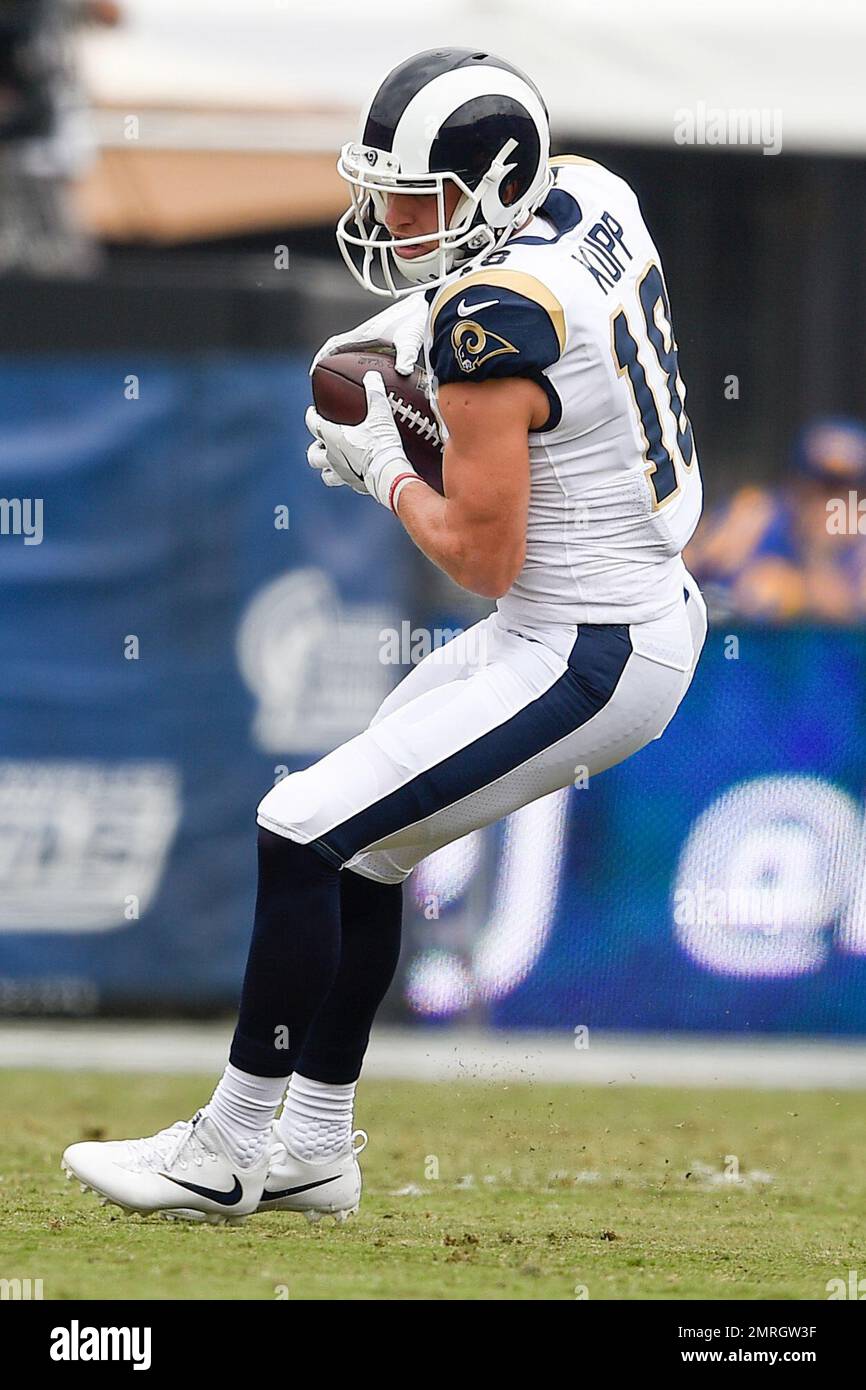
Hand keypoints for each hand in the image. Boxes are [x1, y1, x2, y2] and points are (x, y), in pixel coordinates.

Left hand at [305, 372, 422, 511]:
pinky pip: (345, 483)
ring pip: (324, 474)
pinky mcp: (355, 485)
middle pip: (313, 455)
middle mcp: (333, 457)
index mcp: (333, 437)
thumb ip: (375, 393)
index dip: (310, 416)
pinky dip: (346, 477)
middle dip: (315, 448)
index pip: (312, 424)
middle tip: (321, 442)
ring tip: (333, 461)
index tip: (312, 411)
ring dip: (325, 467)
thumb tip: (371, 376)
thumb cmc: (381, 444)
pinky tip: (354, 473)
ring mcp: (342, 474)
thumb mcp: (380, 414)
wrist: (390, 474)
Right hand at [310, 294, 426, 377]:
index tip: (314, 370)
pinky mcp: (380, 339)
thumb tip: (403, 372)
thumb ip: (406, 356)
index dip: (322, 357)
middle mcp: (364, 334)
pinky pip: (361, 351)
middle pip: (338, 348)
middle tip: (322, 379)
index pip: (335, 345)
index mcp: (364, 334)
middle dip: (327, 362)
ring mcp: (371, 336)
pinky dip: (356, 361)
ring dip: (340, 362)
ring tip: (338, 380)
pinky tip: (364, 375)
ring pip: (349, 350)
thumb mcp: (409, 340)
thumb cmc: (414, 319)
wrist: (423, 306)